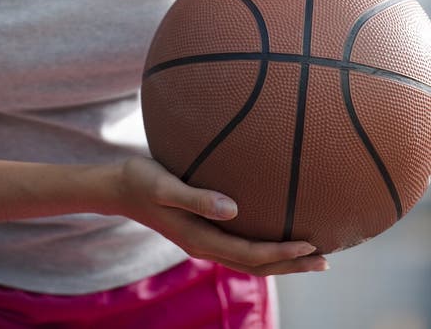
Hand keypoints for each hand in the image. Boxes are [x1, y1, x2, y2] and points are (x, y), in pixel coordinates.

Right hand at [114, 156, 327, 276]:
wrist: (117, 186)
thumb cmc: (140, 179)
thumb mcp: (165, 185)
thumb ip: (197, 197)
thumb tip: (234, 209)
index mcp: (199, 238)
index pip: (250, 254)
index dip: (283, 254)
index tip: (312, 246)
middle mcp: (205, 245)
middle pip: (257, 264)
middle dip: (292, 264)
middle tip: (326, 260)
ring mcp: (204, 239)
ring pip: (250, 258)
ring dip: (282, 259)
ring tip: (311, 254)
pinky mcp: (202, 229)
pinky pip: (240, 243)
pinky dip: (264, 244)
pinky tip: (276, 229)